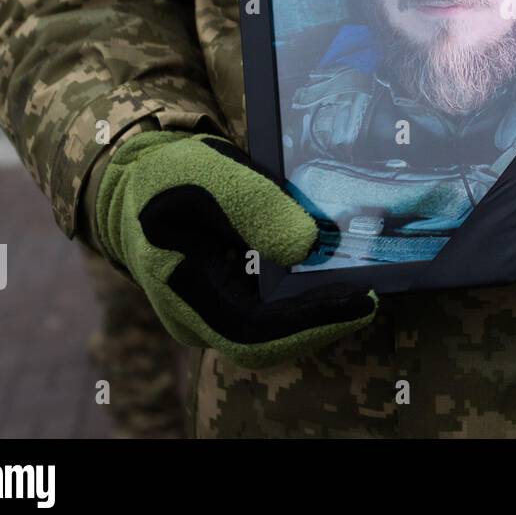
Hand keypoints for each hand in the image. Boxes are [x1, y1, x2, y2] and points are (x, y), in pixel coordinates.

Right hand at [91, 131, 376, 367]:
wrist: (142, 181)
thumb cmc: (168, 176)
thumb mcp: (208, 174)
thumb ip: (254, 207)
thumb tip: (306, 246)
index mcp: (183, 294)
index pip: (254, 335)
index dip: (312, 325)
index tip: (362, 303)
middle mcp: (198, 319)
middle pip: (273, 339)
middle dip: (326, 317)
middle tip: (373, 289)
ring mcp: (213, 315)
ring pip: (276, 328)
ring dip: (320, 306)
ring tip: (364, 276)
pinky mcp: (230, 301)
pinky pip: (273, 310)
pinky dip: (307, 292)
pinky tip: (338, 268)